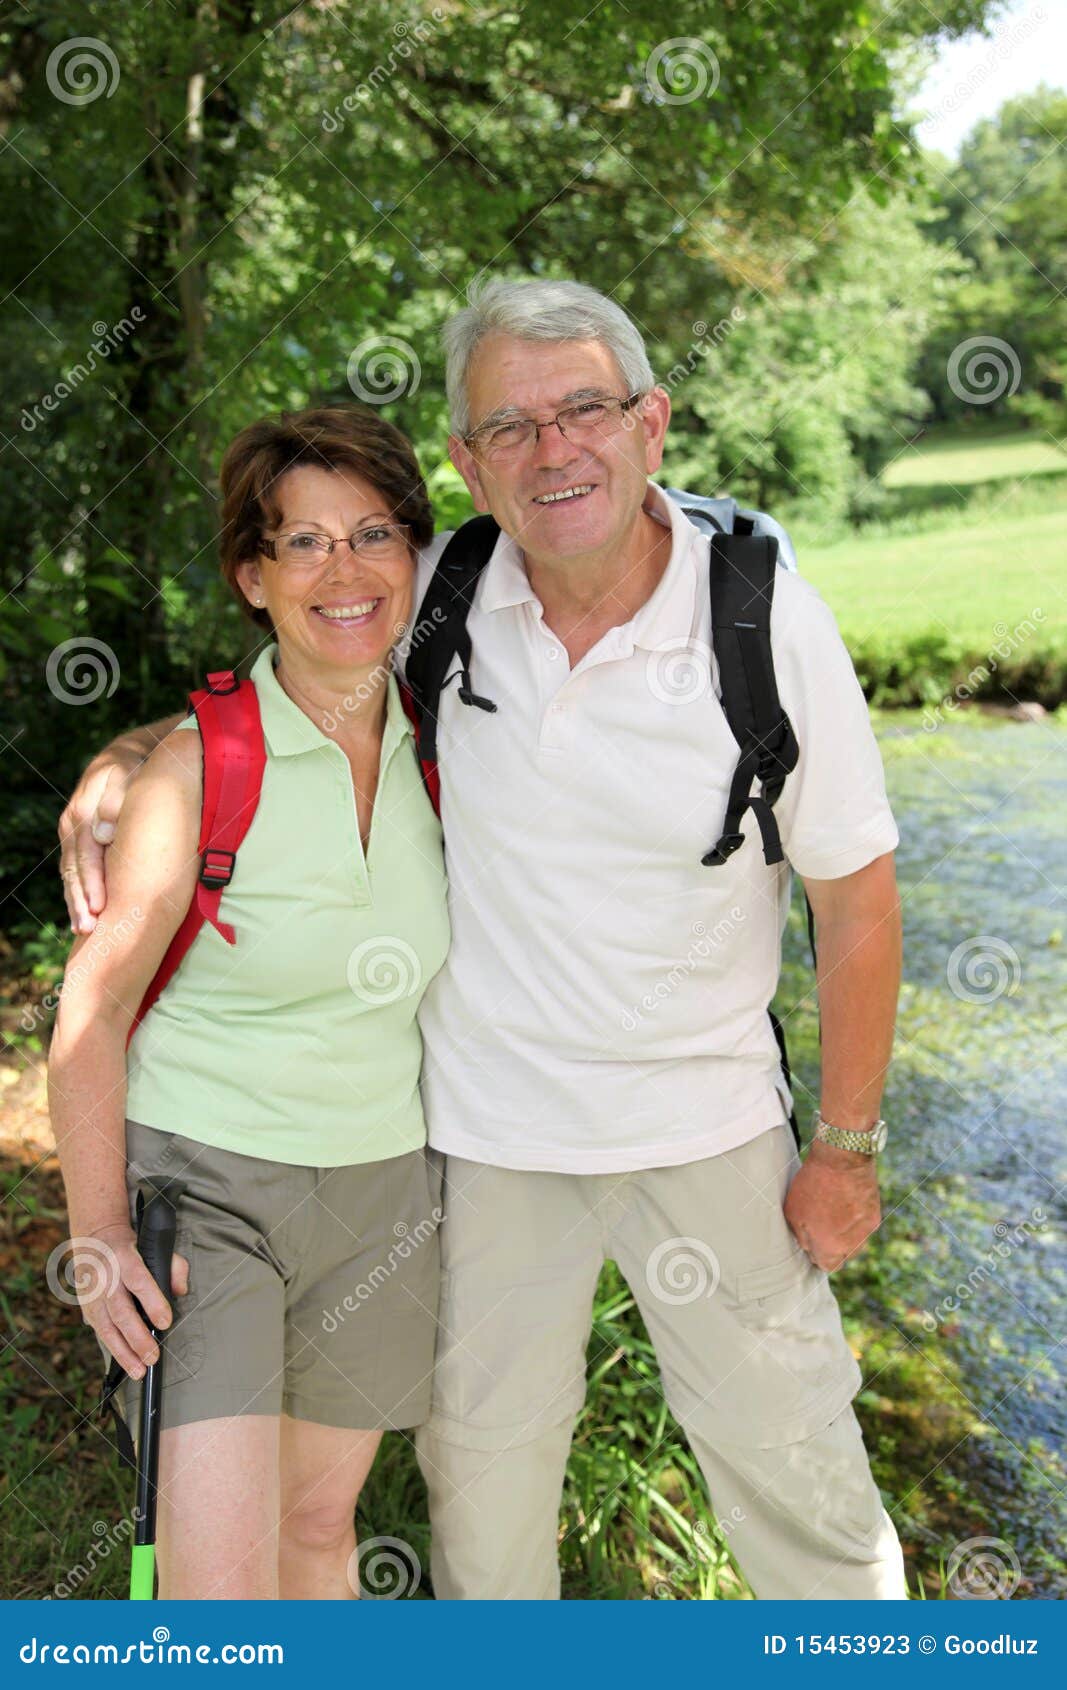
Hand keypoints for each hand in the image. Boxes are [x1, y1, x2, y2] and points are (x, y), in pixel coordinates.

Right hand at [58, 755, 139, 933]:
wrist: (125, 757)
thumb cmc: (131, 768)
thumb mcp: (125, 774)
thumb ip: (115, 800)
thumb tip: (104, 833)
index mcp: (81, 813)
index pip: (86, 855)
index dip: (92, 882)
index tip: (98, 907)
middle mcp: (72, 826)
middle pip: (74, 870)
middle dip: (80, 901)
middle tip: (89, 929)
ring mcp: (73, 835)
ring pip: (71, 874)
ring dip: (76, 903)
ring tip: (83, 931)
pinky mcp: (80, 841)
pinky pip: (75, 872)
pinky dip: (78, 894)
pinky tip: (82, 916)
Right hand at [72, 1223, 189, 1379]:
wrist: (95, 1239)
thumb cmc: (132, 1247)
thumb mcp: (154, 1245)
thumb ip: (173, 1266)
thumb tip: (180, 1291)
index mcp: (125, 1257)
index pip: (140, 1281)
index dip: (153, 1303)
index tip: (165, 1322)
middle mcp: (105, 1277)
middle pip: (121, 1311)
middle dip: (137, 1337)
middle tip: (153, 1356)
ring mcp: (93, 1294)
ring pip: (107, 1327)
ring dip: (123, 1352)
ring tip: (139, 1369)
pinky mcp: (87, 1308)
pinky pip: (100, 1332)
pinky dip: (114, 1349)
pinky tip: (127, 1362)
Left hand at [783, 1138, 880, 1271]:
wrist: (842, 1159)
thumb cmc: (813, 1184)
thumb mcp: (793, 1212)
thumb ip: (802, 1237)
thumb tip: (808, 1248)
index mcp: (829, 1247)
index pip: (826, 1267)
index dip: (818, 1256)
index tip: (813, 1244)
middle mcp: (851, 1245)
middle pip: (842, 1257)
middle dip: (832, 1246)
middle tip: (822, 1226)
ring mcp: (865, 1231)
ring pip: (855, 1243)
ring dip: (846, 1235)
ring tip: (834, 1213)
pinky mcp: (875, 1216)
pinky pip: (863, 1227)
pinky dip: (856, 1221)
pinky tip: (845, 1204)